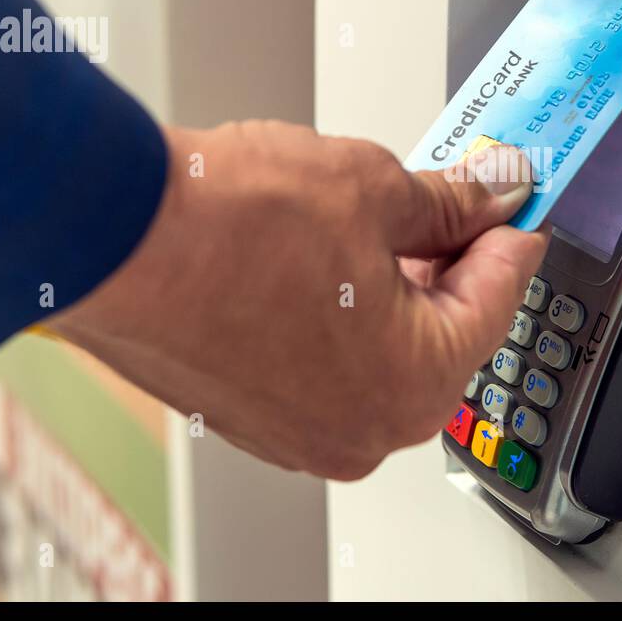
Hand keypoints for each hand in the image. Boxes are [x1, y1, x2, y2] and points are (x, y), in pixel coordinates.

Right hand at [45, 121, 546, 478]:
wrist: (105, 239)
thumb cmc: (224, 225)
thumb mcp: (372, 187)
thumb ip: (450, 201)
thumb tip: (492, 194)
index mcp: (413, 384)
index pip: (497, 302)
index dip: (510, 238)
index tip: (516, 205)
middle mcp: (362, 429)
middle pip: (443, 335)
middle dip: (452, 263)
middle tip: (456, 201)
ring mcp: (303, 432)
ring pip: (384, 353)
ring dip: (397, 288)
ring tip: (387, 220)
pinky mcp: (255, 416)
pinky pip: (329, 366)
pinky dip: (344, 316)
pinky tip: (331, 261)